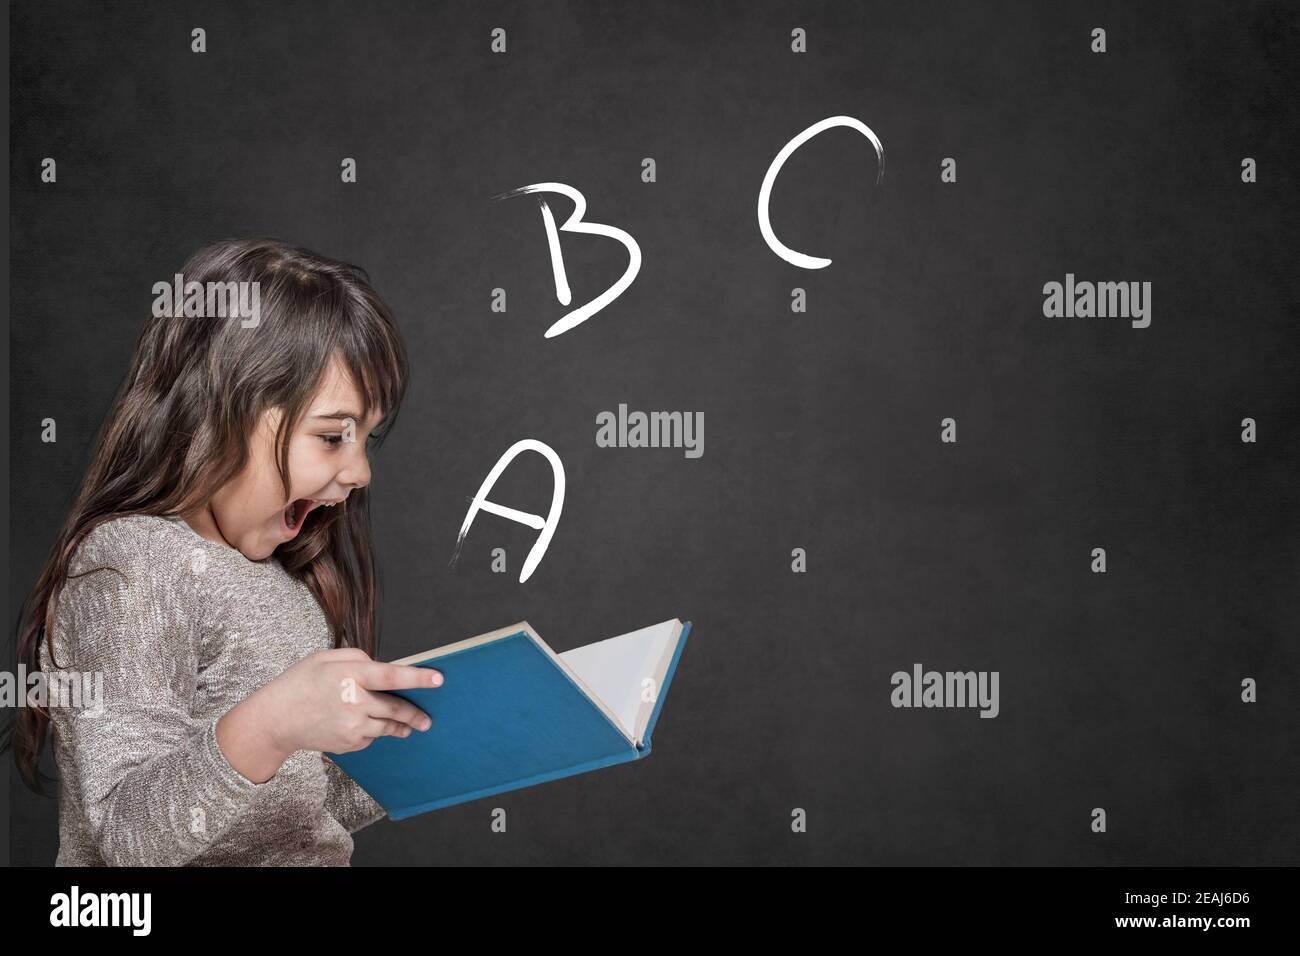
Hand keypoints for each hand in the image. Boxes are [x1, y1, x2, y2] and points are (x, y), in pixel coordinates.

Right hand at [254, 647, 442, 754]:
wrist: (276, 719)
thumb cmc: (301, 682)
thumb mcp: (325, 658)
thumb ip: (358, 657)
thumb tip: (382, 667)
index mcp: (350, 675)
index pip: (392, 675)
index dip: (418, 677)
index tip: (439, 679)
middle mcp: (354, 702)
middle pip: (397, 707)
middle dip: (416, 712)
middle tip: (428, 717)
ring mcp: (352, 726)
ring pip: (388, 725)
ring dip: (402, 725)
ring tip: (413, 725)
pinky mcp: (349, 743)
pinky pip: (372, 736)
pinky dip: (374, 730)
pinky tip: (367, 725)